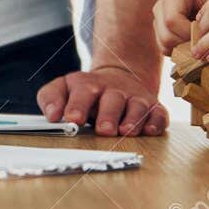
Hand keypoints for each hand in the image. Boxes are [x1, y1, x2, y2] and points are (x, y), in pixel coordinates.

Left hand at [38, 65, 167, 135]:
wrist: (120, 77)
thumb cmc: (86, 91)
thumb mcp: (64, 88)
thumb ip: (50, 98)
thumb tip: (51, 115)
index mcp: (88, 84)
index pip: (82, 92)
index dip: (77, 106)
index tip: (72, 120)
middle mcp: (114, 89)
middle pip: (112, 100)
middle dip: (108, 115)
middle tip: (103, 130)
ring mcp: (135, 97)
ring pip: (137, 106)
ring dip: (133, 119)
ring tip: (125, 132)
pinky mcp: (153, 107)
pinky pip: (158, 114)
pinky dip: (156, 122)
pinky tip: (150, 131)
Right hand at [153, 0, 208, 52]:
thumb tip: (206, 40)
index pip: (172, 20)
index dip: (189, 33)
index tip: (207, 35)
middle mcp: (160, 7)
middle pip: (166, 36)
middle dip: (188, 44)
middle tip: (207, 43)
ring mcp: (158, 20)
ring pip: (164, 45)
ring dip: (185, 49)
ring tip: (202, 43)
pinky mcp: (160, 31)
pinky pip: (166, 49)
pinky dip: (181, 52)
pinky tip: (195, 44)